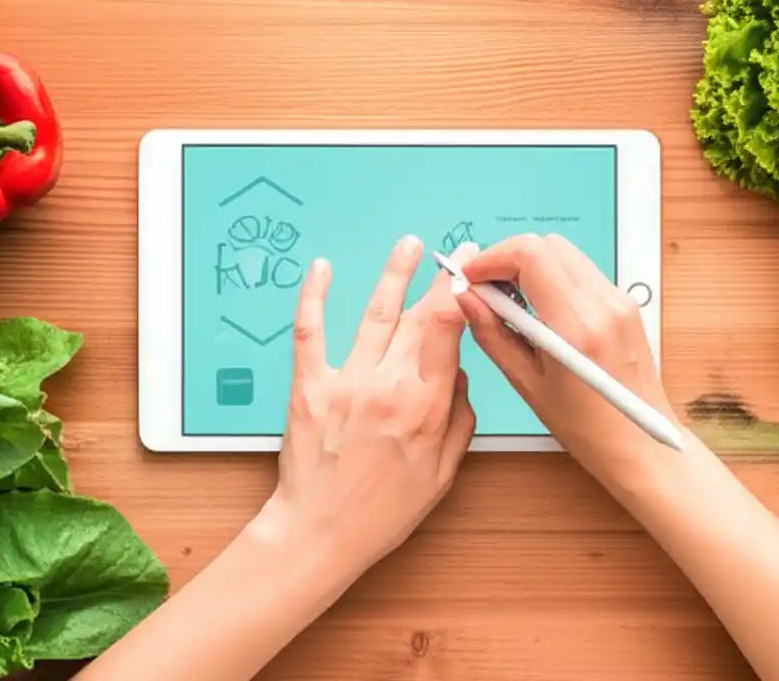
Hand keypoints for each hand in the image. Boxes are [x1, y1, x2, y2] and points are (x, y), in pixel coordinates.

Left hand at [248, 236, 476, 576]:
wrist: (320, 532)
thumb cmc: (380, 512)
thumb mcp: (441, 475)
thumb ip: (458, 421)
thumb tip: (459, 377)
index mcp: (423, 407)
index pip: (447, 332)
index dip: (460, 294)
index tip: (469, 273)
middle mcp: (386, 386)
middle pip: (418, 318)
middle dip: (439, 281)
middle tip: (453, 255)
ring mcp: (345, 382)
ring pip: (374, 314)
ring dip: (394, 275)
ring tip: (409, 246)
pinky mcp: (310, 386)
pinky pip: (310, 332)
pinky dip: (315, 297)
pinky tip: (322, 270)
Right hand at [456, 233, 677, 478]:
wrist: (642, 444)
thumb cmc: (587, 428)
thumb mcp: (527, 383)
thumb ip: (493, 334)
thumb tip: (465, 298)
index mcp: (576, 326)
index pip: (531, 255)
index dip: (493, 257)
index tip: (471, 276)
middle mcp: (603, 304)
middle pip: (547, 245)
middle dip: (509, 259)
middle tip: (487, 289)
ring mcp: (619, 300)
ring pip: (565, 254)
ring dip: (532, 267)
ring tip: (511, 303)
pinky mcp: (625, 304)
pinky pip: (582, 272)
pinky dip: (553, 279)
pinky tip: (540, 311)